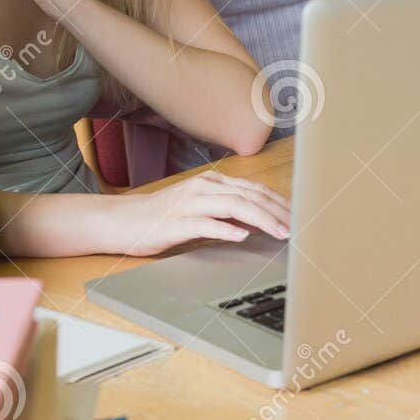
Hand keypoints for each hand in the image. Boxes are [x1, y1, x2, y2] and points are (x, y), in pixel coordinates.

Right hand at [109, 172, 291, 257]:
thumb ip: (225, 211)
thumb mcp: (198, 209)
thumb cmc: (160, 218)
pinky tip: (242, 236)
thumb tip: (256, 222)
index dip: (279, 203)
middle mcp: (203, 188)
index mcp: (211, 182)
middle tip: (297, 227)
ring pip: (234, 206)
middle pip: (250, 196)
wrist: (121, 221)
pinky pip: (206, 224)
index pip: (254, 190)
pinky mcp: (176, 222)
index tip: (298, 216)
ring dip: (261, 220)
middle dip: (278, 212)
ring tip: (280, 232)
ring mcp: (189, 203)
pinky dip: (227, 229)